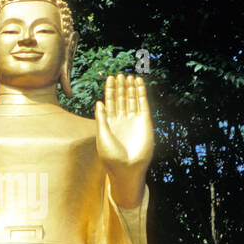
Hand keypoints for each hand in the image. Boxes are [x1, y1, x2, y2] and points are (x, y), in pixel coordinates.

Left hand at [95, 74, 152, 208]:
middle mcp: (122, 120)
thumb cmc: (111, 156)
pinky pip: (143, 104)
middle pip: (121, 99)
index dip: (110, 90)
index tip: (110, 78)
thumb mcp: (102, 135)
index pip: (110, 102)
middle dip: (120, 87)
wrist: (127, 169)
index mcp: (109, 123)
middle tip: (120, 74)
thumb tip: (99, 102)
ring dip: (130, 88)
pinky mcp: (145, 122)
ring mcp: (134, 120)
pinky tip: (139, 83)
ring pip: (132, 100)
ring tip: (129, 76)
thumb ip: (101, 118)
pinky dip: (141, 93)